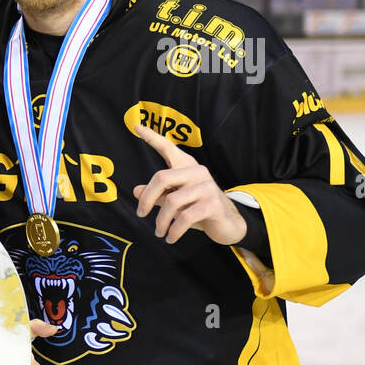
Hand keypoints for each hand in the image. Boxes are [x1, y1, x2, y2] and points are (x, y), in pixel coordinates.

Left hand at [132, 123, 246, 245]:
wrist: (228, 224)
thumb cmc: (198, 209)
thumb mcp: (175, 202)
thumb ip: (157, 195)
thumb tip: (136, 190)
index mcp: (186, 167)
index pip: (168, 148)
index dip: (152, 138)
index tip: (136, 127)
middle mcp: (197, 172)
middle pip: (161, 178)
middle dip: (147, 198)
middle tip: (141, 214)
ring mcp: (206, 187)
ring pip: (172, 202)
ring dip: (161, 221)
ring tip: (159, 232)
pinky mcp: (212, 204)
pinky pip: (185, 217)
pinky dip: (174, 230)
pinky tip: (170, 237)